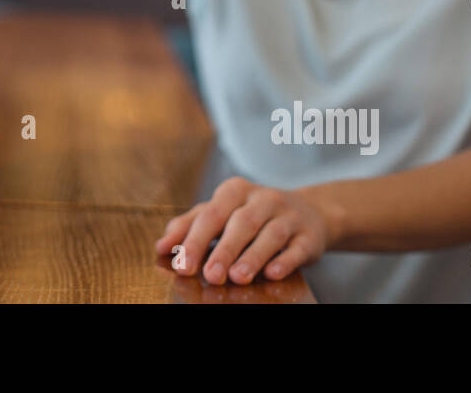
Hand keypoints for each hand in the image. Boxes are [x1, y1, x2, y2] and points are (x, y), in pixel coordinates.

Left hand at [155, 178, 337, 285]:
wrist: (308, 213)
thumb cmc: (252, 215)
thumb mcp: (222, 212)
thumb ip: (190, 225)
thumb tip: (161, 247)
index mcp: (235, 191)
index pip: (211, 214)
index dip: (195, 240)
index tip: (181, 266)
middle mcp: (263, 198)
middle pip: (241, 223)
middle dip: (224, 250)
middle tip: (210, 276)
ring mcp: (289, 216)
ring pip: (270, 234)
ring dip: (253, 256)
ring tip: (237, 278)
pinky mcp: (309, 235)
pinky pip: (297, 247)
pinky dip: (285, 260)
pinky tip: (272, 274)